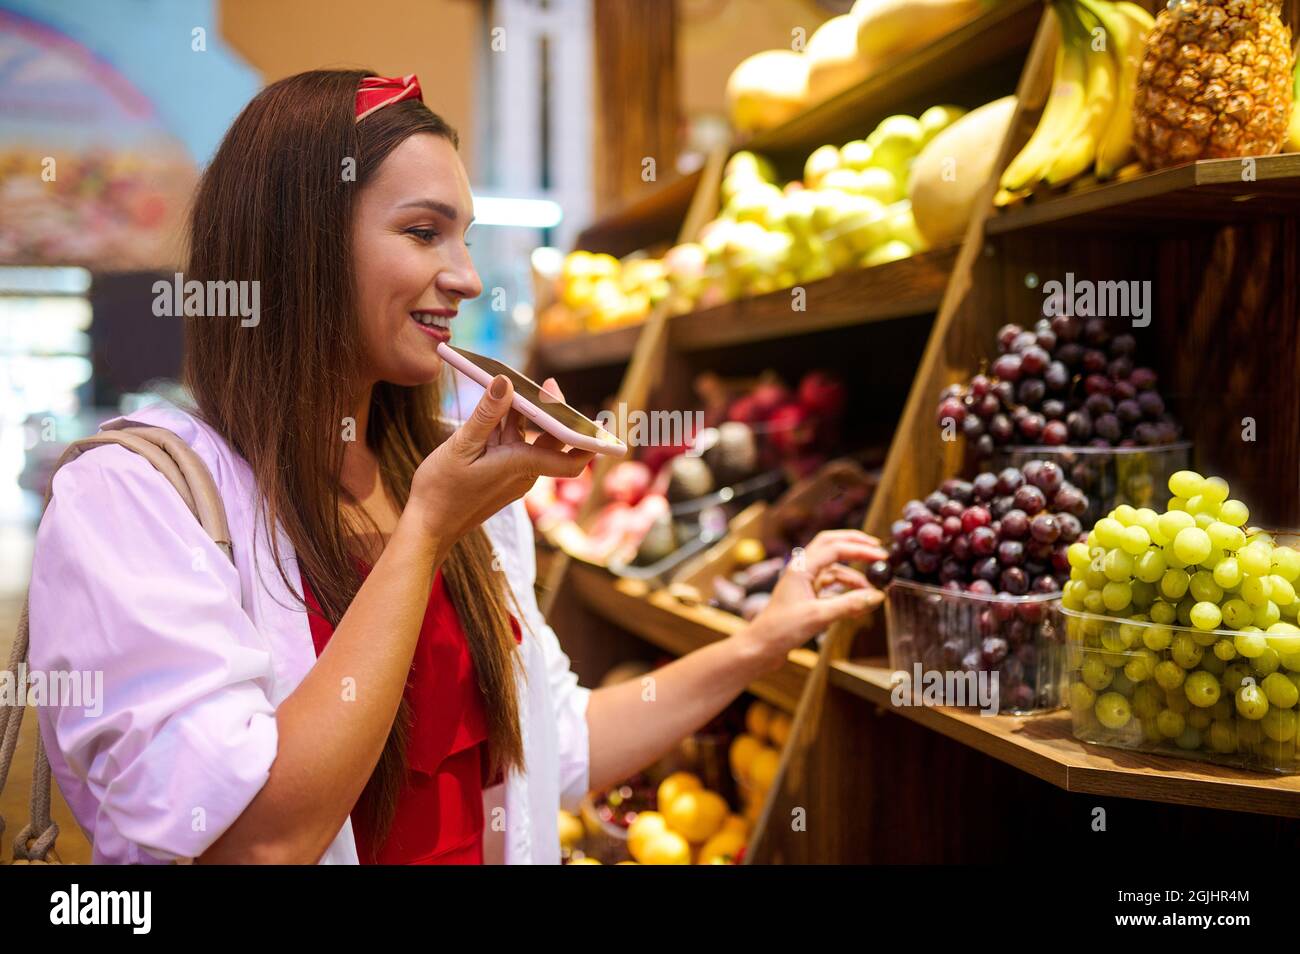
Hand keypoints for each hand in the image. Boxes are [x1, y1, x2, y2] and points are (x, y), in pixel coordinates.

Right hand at [407, 374, 592, 553]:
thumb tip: (505, 383)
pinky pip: (515, 447)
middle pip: (553, 441)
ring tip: (514, 386)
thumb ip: (485, 415)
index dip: (587, 438)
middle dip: (553, 412)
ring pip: (531, 441)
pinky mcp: (502, 476)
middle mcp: (524, 473)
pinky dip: (509, 428)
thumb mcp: (461, 447)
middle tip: (545, 383)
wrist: (428, 526)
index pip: (571, 457)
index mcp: (521, 466)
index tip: (596, 418)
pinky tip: (496, 409)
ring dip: (525, 416)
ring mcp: (513, 476)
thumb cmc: (442, 491)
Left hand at [732, 530, 888, 672]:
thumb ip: (849, 605)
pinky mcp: (807, 596)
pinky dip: (846, 590)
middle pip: (831, 545)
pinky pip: (831, 585)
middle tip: (878, 550)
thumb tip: (877, 596)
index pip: (834, 548)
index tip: (881, 556)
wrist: (761, 647)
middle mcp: (802, 570)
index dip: (860, 549)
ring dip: (853, 574)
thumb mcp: (819, 617)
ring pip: (833, 568)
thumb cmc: (781, 630)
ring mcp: (804, 582)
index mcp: (800, 568)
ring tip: (872, 587)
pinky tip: (858, 601)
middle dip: (855, 545)